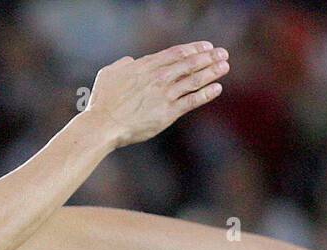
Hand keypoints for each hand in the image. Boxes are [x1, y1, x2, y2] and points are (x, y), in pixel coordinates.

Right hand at [85, 42, 228, 147]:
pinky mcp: (168, 113)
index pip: (177, 53)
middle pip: (189, 63)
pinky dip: (206, 94)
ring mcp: (165, 95)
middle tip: (222, 53)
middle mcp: (159, 77)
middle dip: (208, 57)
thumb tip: (130, 60)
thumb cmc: (102, 102)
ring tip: (224, 66)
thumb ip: (122, 64)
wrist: (103, 124)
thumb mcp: (108, 74)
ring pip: (194, 79)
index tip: (206, 46)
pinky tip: (217, 88)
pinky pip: (192, 101)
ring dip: (212, 71)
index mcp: (146, 66)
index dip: (194, 48)